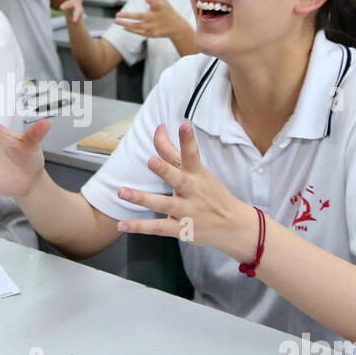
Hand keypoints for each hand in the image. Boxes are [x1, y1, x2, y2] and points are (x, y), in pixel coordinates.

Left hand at [114, 0, 187, 39]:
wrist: (177, 27)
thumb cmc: (168, 11)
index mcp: (160, 7)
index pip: (156, 4)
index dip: (151, 2)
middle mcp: (156, 17)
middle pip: (141, 17)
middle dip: (128, 16)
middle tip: (117, 15)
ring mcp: (153, 27)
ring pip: (138, 26)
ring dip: (126, 24)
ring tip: (116, 21)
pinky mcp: (152, 34)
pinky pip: (140, 32)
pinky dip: (132, 30)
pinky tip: (123, 27)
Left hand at [115, 122, 253, 261]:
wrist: (234, 225)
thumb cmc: (212, 194)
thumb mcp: (200, 173)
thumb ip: (176, 154)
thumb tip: (160, 132)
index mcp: (197, 174)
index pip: (191, 154)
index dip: (186, 140)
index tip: (179, 126)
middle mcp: (191, 191)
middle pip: (177, 179)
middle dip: (165, 170)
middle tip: (152, 161)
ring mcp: (186, 211)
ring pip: (163, 204)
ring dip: (142, 198)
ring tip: (123, 192)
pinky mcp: (180, 228)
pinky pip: (157, 227)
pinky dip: (139, 227)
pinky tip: (121, 225)